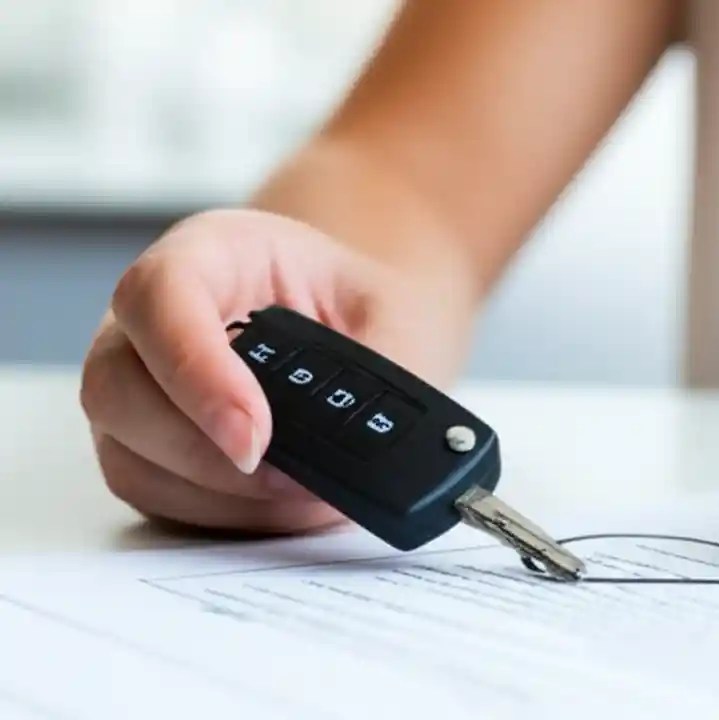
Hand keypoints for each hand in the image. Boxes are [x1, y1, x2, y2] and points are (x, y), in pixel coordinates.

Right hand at [80, 209, 474, 533]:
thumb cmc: (369, 308)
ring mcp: (137, 384)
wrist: (365, 324)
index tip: (256, 436)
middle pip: (116, 387)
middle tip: (288, 479)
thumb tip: (367, 452)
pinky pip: (155, 494)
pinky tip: (281, 503)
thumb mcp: (395, 318)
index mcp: (212, 252)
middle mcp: (152, 317)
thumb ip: (377, 375)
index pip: (159, 296)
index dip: (196, 373)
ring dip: (216, 494)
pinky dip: (219, 512)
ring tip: (301, 493)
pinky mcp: (145, 447)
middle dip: (203, 453)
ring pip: (127, 455)